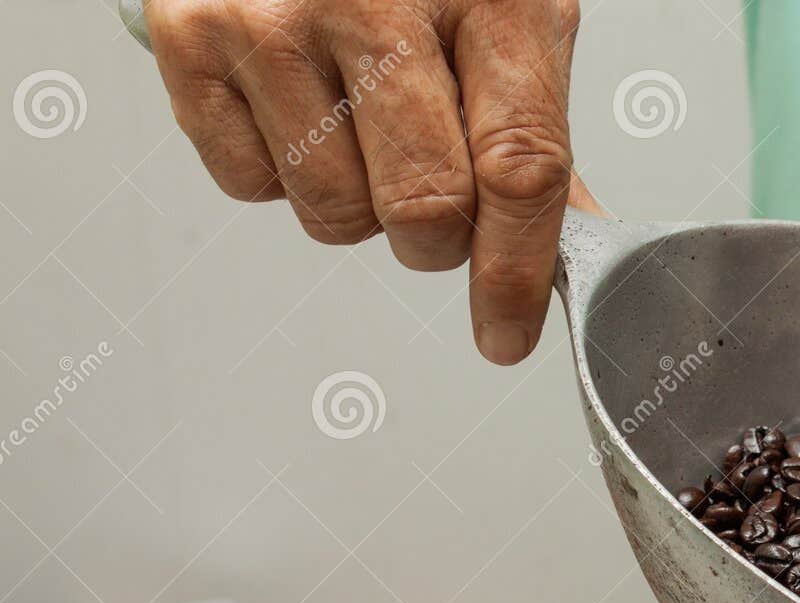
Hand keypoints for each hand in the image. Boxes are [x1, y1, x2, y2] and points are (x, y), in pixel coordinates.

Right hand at [144, 0, 598, 363]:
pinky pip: (250, 185)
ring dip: (357, 203)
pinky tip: (297, 98)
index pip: (518, 168)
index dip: (514, 273)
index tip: (506, 334)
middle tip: (432, 197)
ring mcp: (274, 14)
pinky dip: (281, 169)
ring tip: (358, 121)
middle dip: (436, 240)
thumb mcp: (506, 14)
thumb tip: (570, 245)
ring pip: (333, 214)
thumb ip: (533, 132)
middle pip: (422, 210)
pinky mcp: (190, 31)